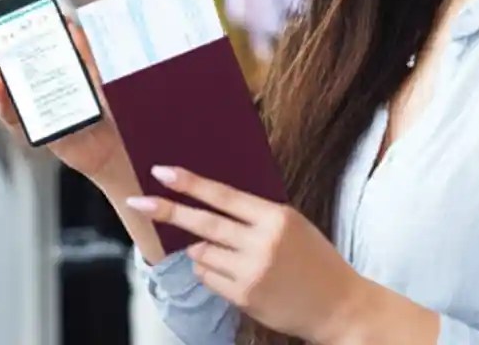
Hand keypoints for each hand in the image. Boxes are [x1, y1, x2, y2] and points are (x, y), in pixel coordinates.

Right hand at [0, 19, 131, 187]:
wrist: (118, 145)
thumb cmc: (111, 109)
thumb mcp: (99, 74)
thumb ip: (84, 50)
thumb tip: (69, 22)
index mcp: (58, 73)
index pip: (31, 53)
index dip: (15, 40)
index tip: (4, 24)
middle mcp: (44, 90)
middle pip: (13, 72)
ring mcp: (38, 110)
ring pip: (9, 94)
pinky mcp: (37, 129)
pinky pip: (15, 119)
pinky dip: (6, 105)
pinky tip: (3, 93)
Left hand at [126, 166, 369, 343]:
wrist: (339, 306)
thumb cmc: (316, 262)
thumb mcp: (292, 225)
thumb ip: (255, 215)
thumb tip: (210, 204)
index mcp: (276, 217)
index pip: (224, 195)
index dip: (190, 183)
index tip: (162, 173)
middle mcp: (262, 243)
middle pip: (203, 223)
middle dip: (168, 211)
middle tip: (140, 202)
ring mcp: (251, 271)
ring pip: (201, 253)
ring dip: (201, 250)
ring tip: (229, 254)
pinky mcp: (244, 296)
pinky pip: (207, 277)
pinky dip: (209, 271)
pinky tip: (233, 273)